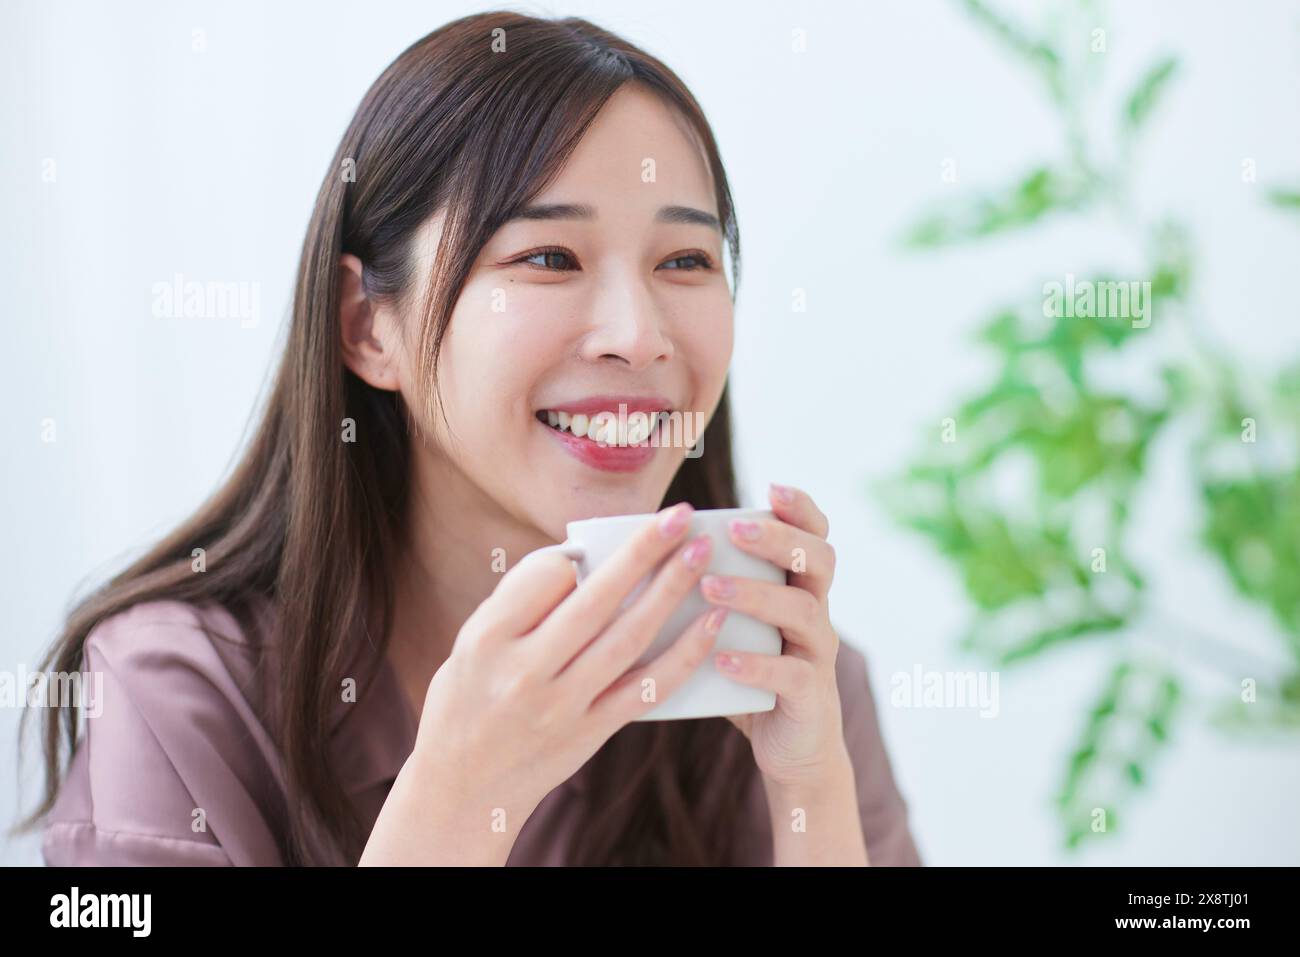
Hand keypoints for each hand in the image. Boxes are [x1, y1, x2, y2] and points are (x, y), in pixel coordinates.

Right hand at [387, 502, 724, 857]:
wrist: (463, 789)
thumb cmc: (468, 700)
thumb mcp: (470, 645)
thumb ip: (520, 604)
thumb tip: (584, 559)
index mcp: (487, 639)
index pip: (545, 575)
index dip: (572, 554)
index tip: (587, 549)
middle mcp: (524, 672)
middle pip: (597, 600)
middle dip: (644, 551)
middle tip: (682, 515)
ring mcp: (561, 706)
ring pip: (629, 638)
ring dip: (671, 591)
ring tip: (701, 553)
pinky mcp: (590, 733)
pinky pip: (647, 688)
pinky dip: (685, 655)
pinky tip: (712, 623)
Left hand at [702, 483, 849, 789]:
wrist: (788, 748)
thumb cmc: (744, 675)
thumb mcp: (726, 626)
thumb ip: (698, 591)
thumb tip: (623, 556)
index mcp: (797, 587)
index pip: (813, 534)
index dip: (800, 508)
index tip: (771, 487)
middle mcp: (816, 611)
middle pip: (818, 559)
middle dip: (779, 539)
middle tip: (735, 530)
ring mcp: (817, 653)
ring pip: (804, 610)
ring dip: (756, 594)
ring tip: (710, 587)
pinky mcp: (811, 696)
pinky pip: (792, 673)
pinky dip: (756, 664)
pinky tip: (722, 658)